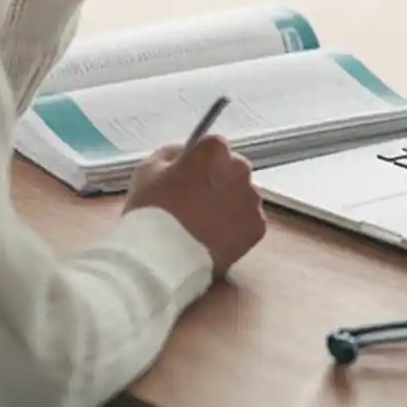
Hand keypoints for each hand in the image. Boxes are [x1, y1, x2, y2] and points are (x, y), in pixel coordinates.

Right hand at [124, 137, 266, 275]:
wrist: (164, 260)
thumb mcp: (148, 170)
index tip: (189, 176)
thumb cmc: (151, 211)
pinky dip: (236, 229)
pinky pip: (248, 222)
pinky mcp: (258, 227)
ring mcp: (252, 199)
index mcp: (214, 150)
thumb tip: (185, 155)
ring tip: (204, 225)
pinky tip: (214, 239)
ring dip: (229, 205)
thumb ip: (172, 155)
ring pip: (242, 196)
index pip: (213, 147)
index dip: (200, 162)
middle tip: (195, 203)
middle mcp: (240, 169)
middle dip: (218, 182)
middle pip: (232, 170)